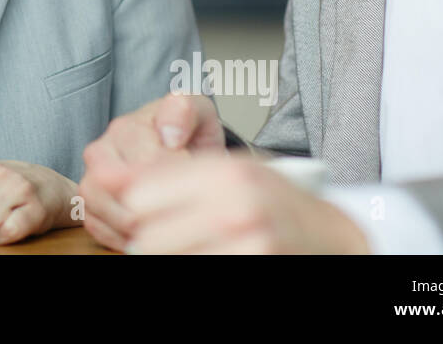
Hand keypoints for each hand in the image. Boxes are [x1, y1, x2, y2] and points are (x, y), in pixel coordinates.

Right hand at [78, 94, 224, 249]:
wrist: (180, 150)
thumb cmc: (187, 134)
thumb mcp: (197, 112)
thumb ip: (183, 111)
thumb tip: (169, 134)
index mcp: (125, 128)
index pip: (143, 161)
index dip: (173, 176)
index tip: (192, 177)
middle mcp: (100, 152)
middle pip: (111, 186)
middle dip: (149, 202)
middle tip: (177, 205)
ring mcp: (91, 180)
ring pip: (100, 210)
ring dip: (136, 223)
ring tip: (166, 220)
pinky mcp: (89, 206)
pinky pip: (96, 229)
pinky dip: (122, 237)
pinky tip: (148, 230)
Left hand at [114, 151, 369, 253]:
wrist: (336, 238)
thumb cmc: (275, 202)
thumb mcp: (227, 172)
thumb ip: (167, 173)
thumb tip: (106, 178)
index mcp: (224, 172)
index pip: (138, 195)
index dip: (133, 209)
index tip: (144, 216)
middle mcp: (234, 206)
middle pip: (146, 236)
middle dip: (148, 240)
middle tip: (173, 237)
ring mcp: (247, 242)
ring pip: (164, 255)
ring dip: (170, 255)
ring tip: (195, 245)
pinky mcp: (255, 265)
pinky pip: (193, 271)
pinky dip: (196, 264)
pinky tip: (209, 254)